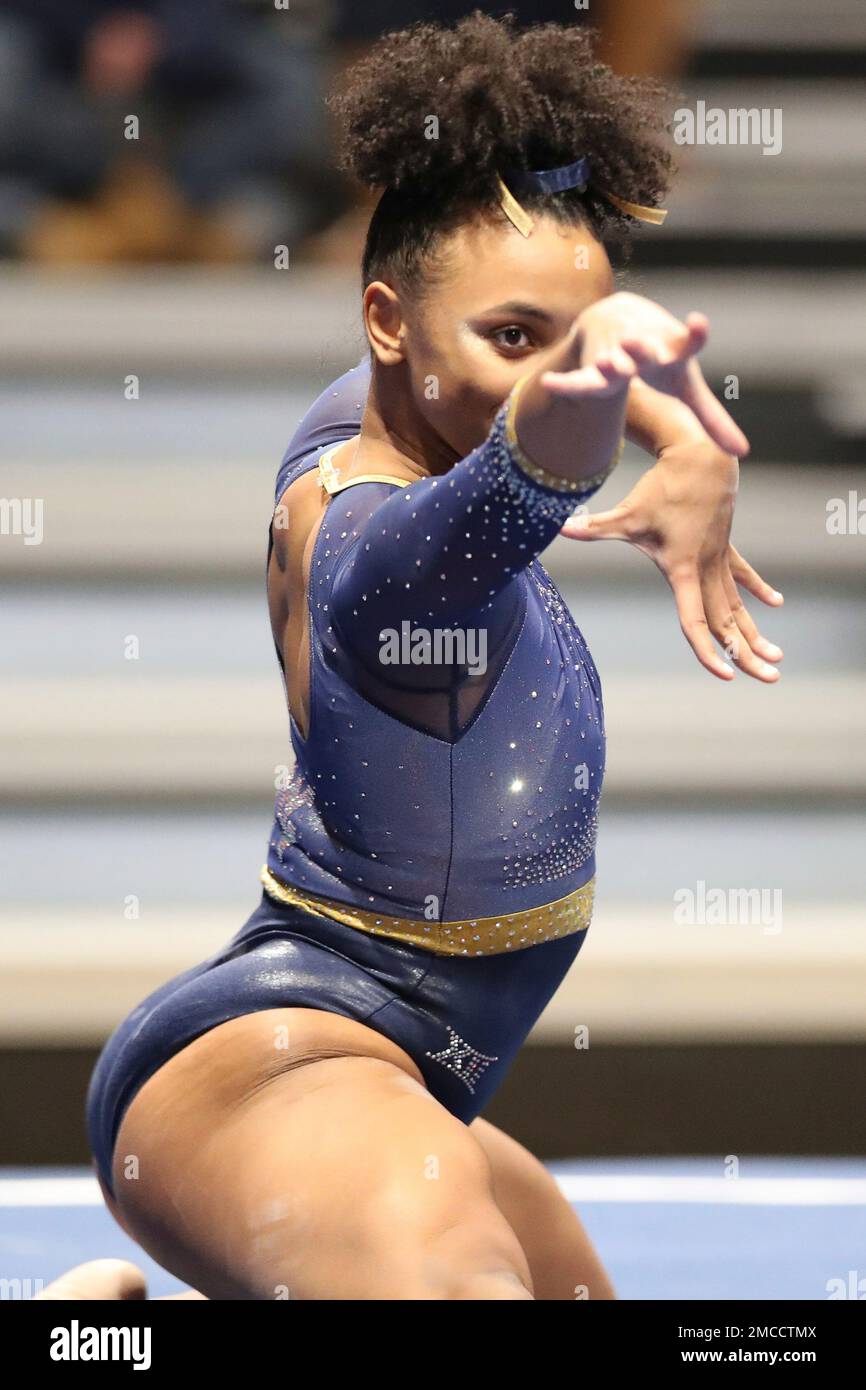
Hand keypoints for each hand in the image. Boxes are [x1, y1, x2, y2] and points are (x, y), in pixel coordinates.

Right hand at [542, 292, 748, 457]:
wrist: (617, 322)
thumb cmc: (658, 358)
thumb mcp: (684, 385)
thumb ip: (711, 417)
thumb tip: (742, 453)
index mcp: (672, 349)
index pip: (688, 340)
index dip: (695, 333)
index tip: (698, 322)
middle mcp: (642, 346)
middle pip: (643, 350)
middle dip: (642, 349)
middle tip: (641, 348)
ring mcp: (614, 353)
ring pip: (612, 360)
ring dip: (610, 362)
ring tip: (608, 365)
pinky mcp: (589, 366)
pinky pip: (577, 379)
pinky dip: (565, 382)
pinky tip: (549, 383)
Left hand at [559, 437, 784, 681]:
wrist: (700, 456)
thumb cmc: (661, 488)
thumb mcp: (627, 513)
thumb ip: (596, 526)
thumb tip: (562, 527)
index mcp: (684, 569)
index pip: (696, 621)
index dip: (707, 650)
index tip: (724, 674)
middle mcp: (705, 568)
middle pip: (727, 622)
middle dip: (748, 653)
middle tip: (771, 679)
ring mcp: (718, 557)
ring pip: (739, 605)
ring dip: (757, 632)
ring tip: (778, 659)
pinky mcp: (724, 545)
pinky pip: (742, 575)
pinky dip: (756, 590)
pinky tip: (776, 603)